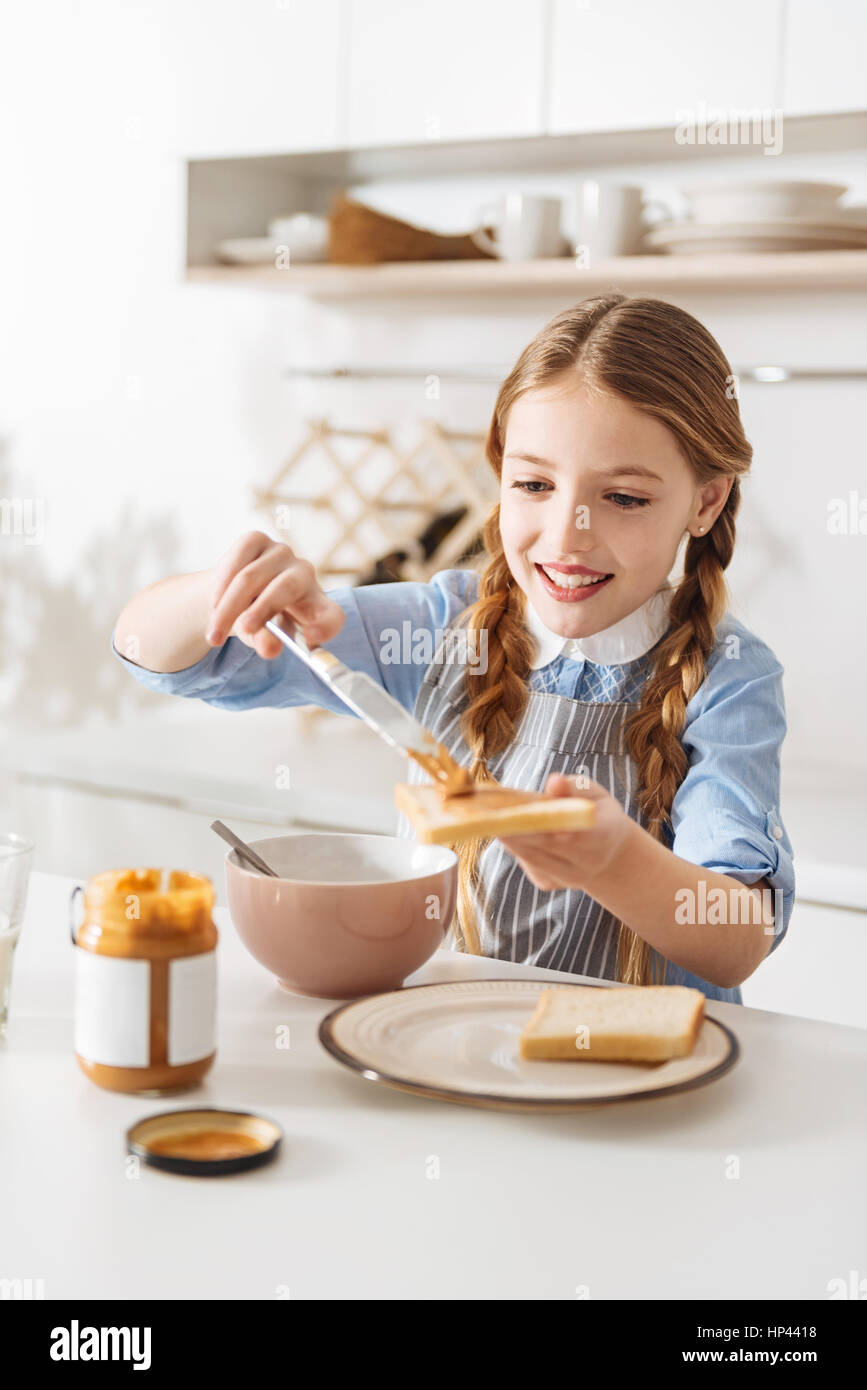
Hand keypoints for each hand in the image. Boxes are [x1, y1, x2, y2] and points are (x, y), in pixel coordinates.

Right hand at [206, 532, 345, 659]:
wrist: (233, 594)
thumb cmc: (257, 620)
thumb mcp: (264, 637)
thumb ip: (268, 641)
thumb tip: (268, 649)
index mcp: (317, 605)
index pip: (332, 615)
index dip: (325, 626)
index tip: (311, 638)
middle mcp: (305, 574)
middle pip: (287, 587)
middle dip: (263, 610)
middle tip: (244, 629)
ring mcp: (281, 553)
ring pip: (250, 578)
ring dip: (229, 607)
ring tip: (214, 634)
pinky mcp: (256, 539)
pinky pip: (236, 560)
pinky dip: (221, 585)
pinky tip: (214, 606)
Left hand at [497, 773, 633, 891]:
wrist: (610, 858)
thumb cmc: (599, 816)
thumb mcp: (596, 795)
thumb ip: (575, 788)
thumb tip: (554, 781)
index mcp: (604, 836)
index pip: (576, 832)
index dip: (549, 822)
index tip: (523, 811)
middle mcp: (587, 863)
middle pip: (544, 844)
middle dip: (515, 826)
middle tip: (488, 807)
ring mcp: (566, 877)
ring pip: (529, 854)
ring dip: (507, 834)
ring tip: (488, 813)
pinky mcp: (547, 883)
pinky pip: (525, 861)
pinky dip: (513, 843)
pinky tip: (504, 827)